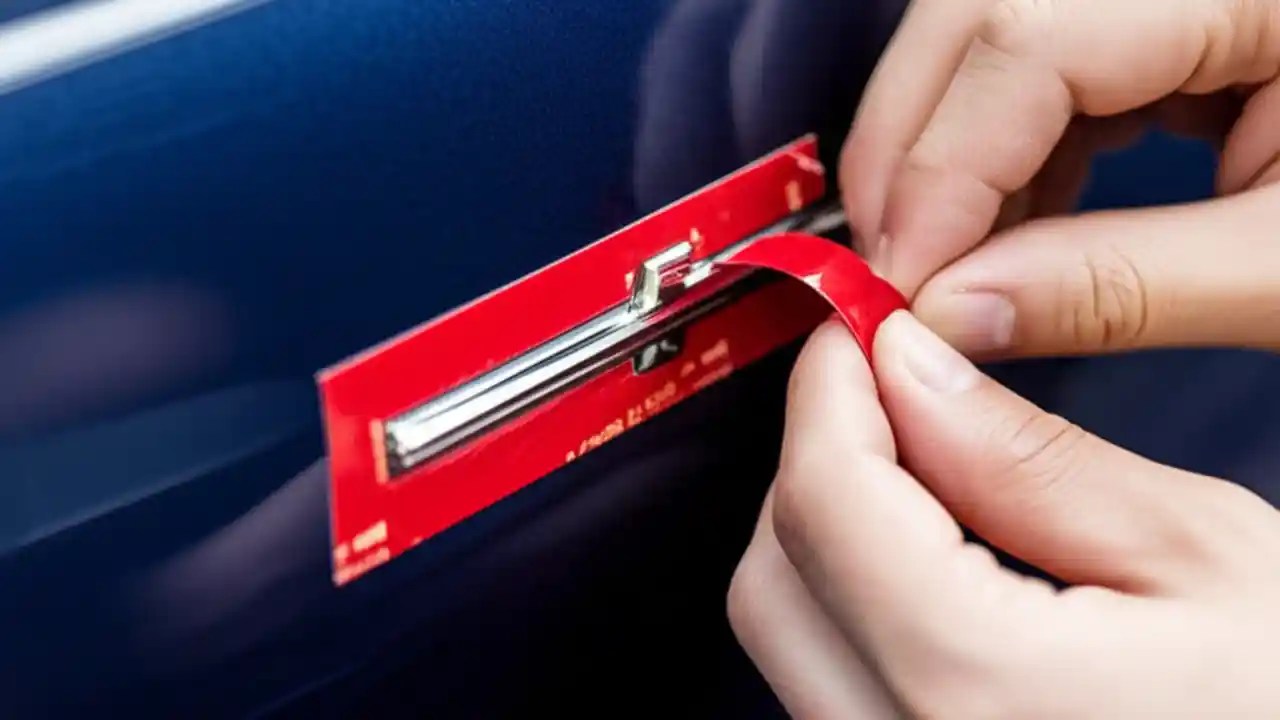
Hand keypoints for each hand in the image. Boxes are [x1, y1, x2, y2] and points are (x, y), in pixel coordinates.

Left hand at [729, 315, 1279, 718]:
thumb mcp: (1206, 559)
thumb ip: (1031, 462)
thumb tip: (911, 371)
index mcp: (980, 694)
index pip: (825, 501)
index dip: (830, 388)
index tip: (864, 328)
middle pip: (774, 573)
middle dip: (820, 458)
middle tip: (897, 390)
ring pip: (790, 636)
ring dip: (833, 533)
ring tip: (937, 476)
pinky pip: (830, 687)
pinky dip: (858, 606)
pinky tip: (941, 567)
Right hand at [839, 0, 1279, 359]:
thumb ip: (1116, 288)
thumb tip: (948, 315)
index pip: (1024, 40)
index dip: (936, 169)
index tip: (897, 286)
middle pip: (978, 16)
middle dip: (910, 154)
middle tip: (890, 273)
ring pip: (990, 37)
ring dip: (948, 158)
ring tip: (949, 267)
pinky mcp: (1162, 12)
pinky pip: (1041, 63)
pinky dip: (1003, 152)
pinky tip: (1006, 229)